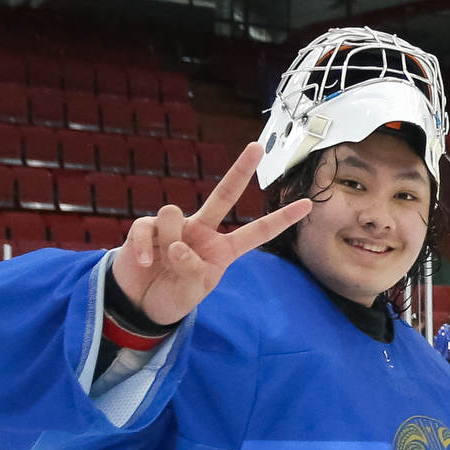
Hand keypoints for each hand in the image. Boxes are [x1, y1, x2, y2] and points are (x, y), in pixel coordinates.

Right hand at [111, 143, 312, 326]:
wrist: (140, 303)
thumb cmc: (174, 296)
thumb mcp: (192, 290)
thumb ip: (191, 269)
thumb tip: (178, 246)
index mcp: (223, 249)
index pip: (257, 232)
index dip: (281, 219)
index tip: (308, 204)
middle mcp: (202, 231)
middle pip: (224, 194)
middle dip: (240, 170)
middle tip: (256, 146)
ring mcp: (174, 226)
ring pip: (174, 213)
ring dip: (169, 242)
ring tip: (163, 264)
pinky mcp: (147, 227)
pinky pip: (146, 227)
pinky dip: (145, 247)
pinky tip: (145, 262)